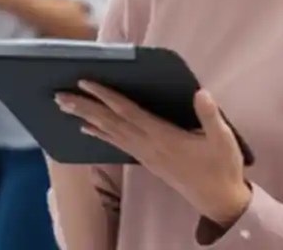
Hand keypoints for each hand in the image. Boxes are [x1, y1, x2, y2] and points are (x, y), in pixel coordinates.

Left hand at [56, 83, 251, 227]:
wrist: (218, 201)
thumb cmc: (221, 167)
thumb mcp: (223, 141)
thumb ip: (210, 117)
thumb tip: (200, 92)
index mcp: (163, 136)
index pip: (128, 112)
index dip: (106, 96)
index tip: (85, 82)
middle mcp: (147, 145)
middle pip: (109, 122)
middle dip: (84, 107)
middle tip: (58, 96)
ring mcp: (144, 154)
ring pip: (109, 133)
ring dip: (85, 118)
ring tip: (64, 107)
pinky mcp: (146, 161)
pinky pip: (115, 144)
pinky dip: (99, 134)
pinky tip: (85, 129)